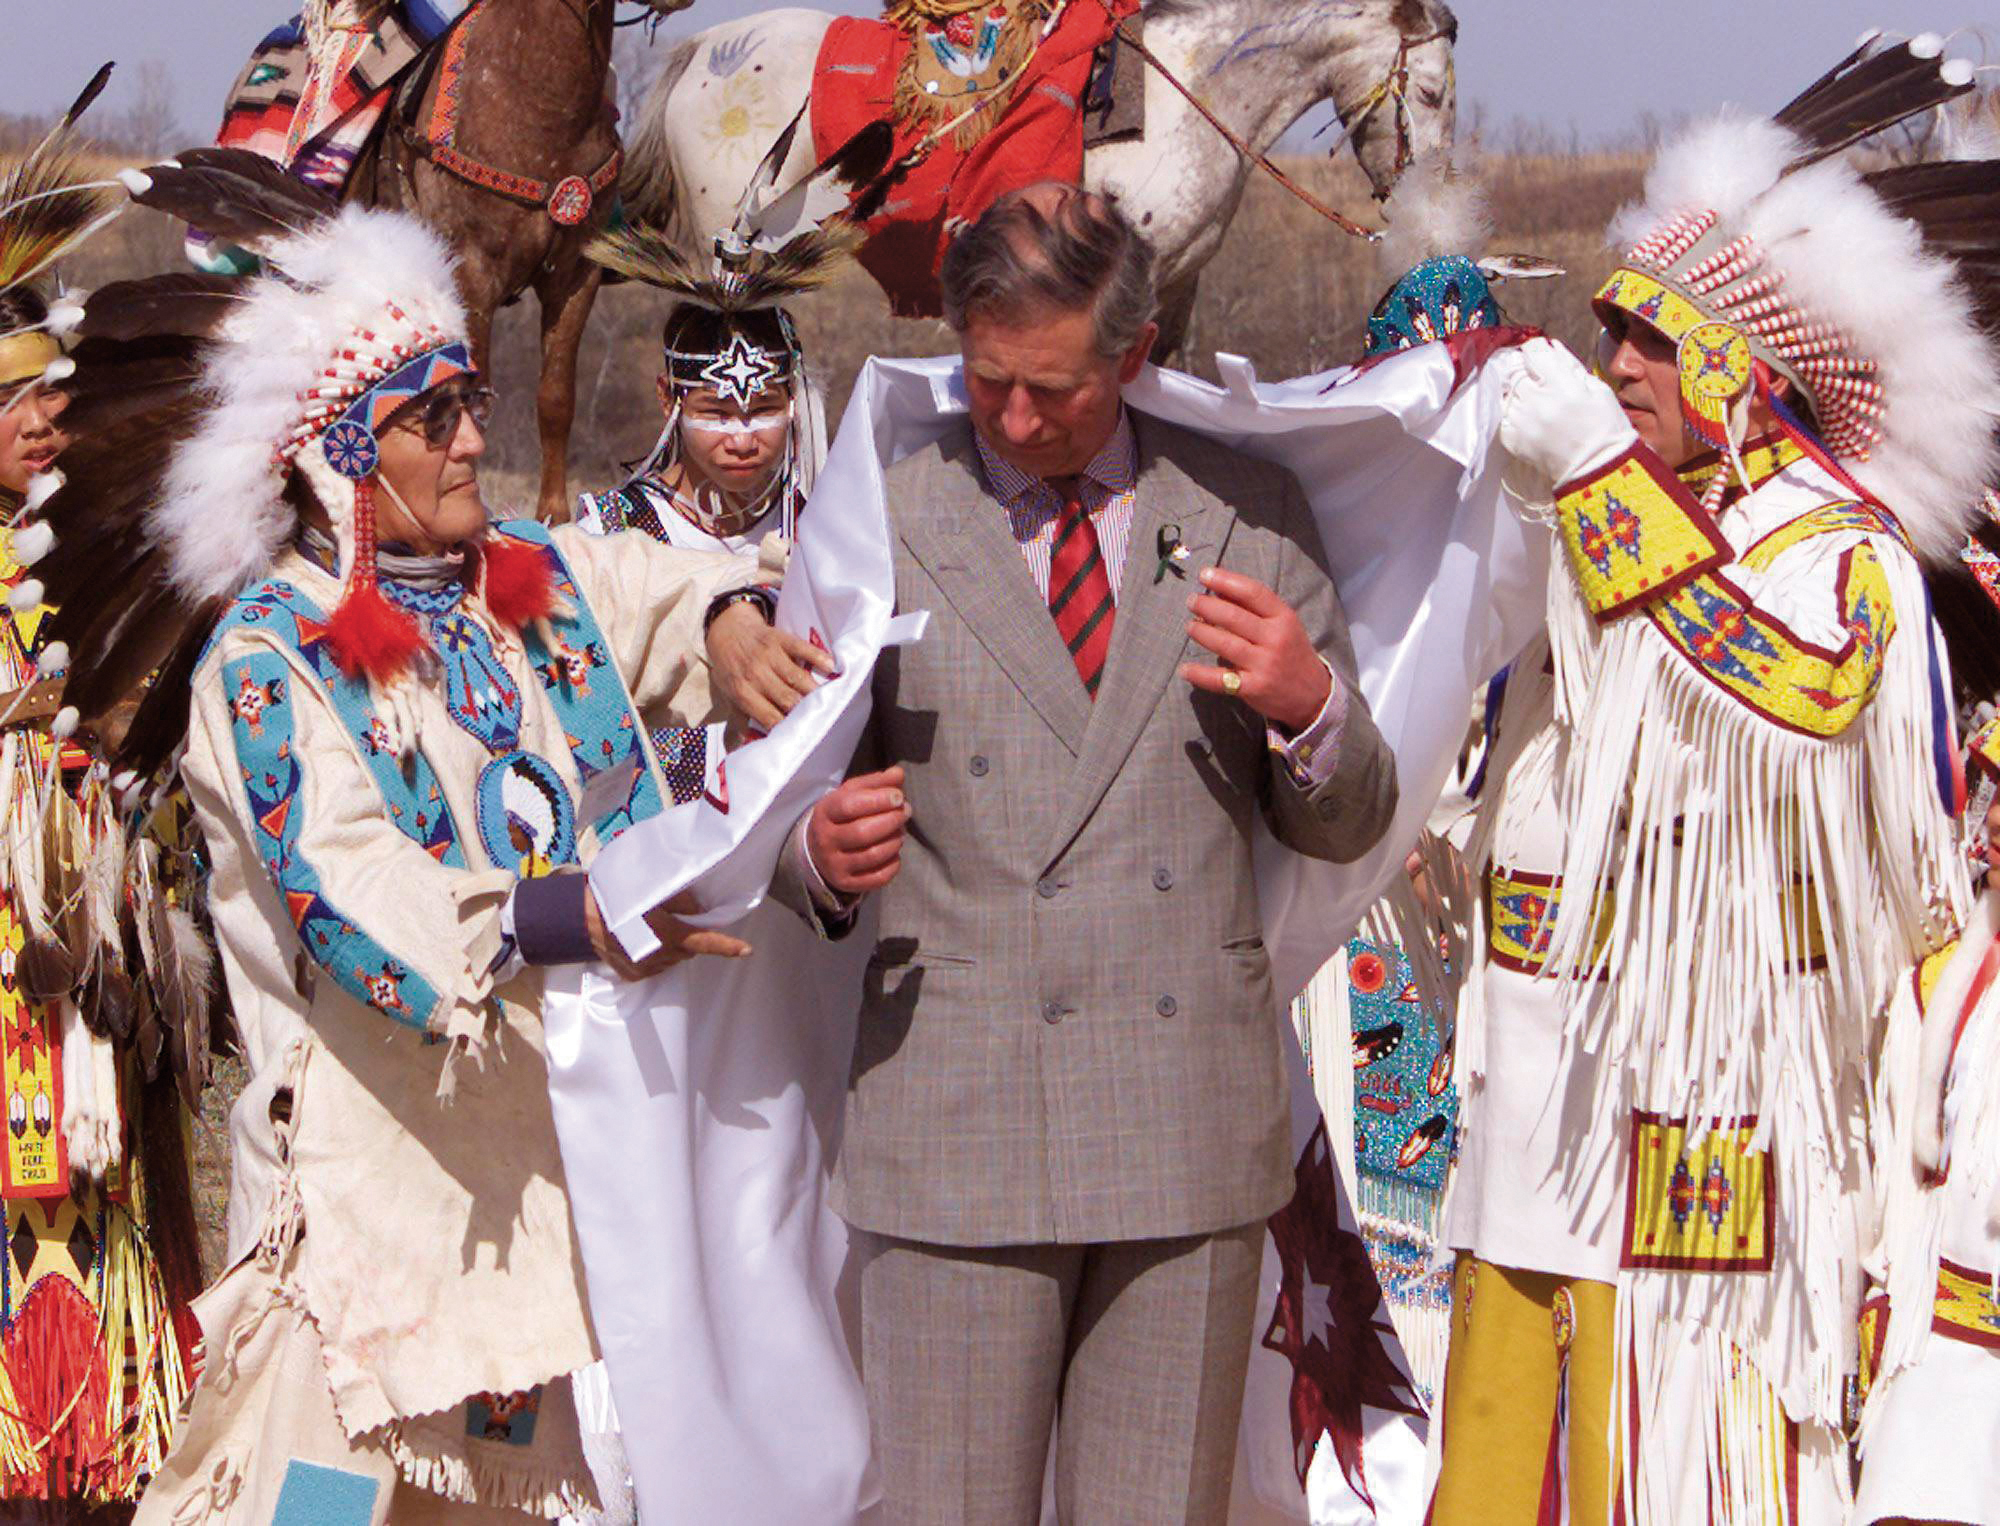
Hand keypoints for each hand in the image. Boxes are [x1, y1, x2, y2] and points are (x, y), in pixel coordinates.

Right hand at [586, 886, 749, 979]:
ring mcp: (645, 969)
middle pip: (687, 950)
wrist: (579, 917)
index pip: (704, 943)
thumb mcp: (651, 892)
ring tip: (648, 929)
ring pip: (671, 960)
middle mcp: (660, 957)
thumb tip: (700, 911)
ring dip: (669, 948)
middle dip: (686, 938)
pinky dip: (652, 957)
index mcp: (668, 935)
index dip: (727, 947)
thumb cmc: (617, 898)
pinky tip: (636, 942)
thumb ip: (681, 902)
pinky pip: (653, 967)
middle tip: (671, 920)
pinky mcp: (632, 975)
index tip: (746, 950)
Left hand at [707, 599, 835, 731]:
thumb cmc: (732, 668)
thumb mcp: (728, 695)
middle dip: (805, 712)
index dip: (787, 728)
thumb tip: (749, 746)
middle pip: (787, 699)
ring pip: (798, 678)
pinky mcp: (780, 638)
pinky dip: (818, 657)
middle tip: (821, 720)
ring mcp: (768, 655)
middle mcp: (755, 674)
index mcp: (742, 692)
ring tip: (830, 700)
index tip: (802, 734)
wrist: (727, 631)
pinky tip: (830, 667)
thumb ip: (741, 720)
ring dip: (815, 691)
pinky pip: (802, 648)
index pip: (769, 717)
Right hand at [807, 766, 908, 895]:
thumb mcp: (851, 794)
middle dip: (891, 820)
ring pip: (872, 855)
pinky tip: (895, 852)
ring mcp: (834, 864)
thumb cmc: (842, 816)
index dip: (878, 800)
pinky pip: (877, 877)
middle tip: (906, 811)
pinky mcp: (846, 883)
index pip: (850, 806)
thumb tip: (898, 774)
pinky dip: (893, 864)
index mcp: (824, 813)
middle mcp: (825, 840)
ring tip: (901, 831)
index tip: (898, 796)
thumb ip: (876, 783)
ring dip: (895, 841)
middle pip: (863, 832)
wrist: (817, 850)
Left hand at [1181, 567, 1330, 733]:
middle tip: (1192, 601)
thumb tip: (1219, 588)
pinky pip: (1221, 680)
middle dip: (1207, 606)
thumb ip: (1254, 608)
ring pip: (1225, 644)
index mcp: (1283, 618)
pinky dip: (1200, 674)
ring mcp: (1264, 664)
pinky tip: (1185, 668)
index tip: (1204, 575)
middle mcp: (1275, 639)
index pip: (1253, 592)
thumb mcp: (1282, 625)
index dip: (1226, 580)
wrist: (1313, 695)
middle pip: (1234, 617)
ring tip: (1190, 626)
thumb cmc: (1291, 652)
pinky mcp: (1254, 688)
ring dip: (1202, 632)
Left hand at [1498, 337, 1635, 488]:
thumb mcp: (1597, 388)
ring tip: (1536, 401)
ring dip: (1518, 391)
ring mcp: (1522, 422)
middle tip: (1540, 381)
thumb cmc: (1604, 426)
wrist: (1596, 467)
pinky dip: (1513, 411)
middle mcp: (1538, 402)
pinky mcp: (1511, 439)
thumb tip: (1549, 345)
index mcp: (1563, 386)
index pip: (1534, 352)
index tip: (1541, 354)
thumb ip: (1570, 364)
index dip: (1536, 349)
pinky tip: (1530, 416)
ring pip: (1507, 392)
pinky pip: (1503, 414)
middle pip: (1516, 371)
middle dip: (1526, 370)